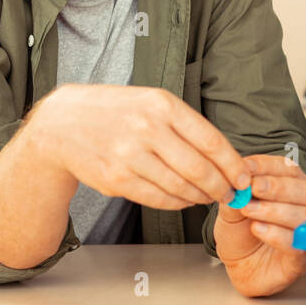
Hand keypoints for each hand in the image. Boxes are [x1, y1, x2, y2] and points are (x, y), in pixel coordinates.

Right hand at [32, 83, 249, 208]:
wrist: (61, 123)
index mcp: (162, 105)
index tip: (245, 177)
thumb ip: (185, 125)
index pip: (212, 142)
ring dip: (200, 197)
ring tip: (208, 197)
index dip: (234, 165)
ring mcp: (129, 156)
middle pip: (200, 169)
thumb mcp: (151, 101)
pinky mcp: (116, 179)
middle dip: (222, 187)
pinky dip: (177, 203)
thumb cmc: (115, 111)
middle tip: (232, 194)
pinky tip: (185, 199)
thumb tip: (224, 156)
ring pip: (180, 187)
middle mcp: (147, 129)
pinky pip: (158, 198)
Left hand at [214, 153, 305, 296]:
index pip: (288, 168)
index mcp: (292, 186)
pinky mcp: (303, 258)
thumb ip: (237, 194)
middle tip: (252, 188)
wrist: (240, 267)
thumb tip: (239, 179)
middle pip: (304, 189)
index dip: (266, 166)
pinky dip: (276, 234)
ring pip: (302, 214)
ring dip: (273, 210)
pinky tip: (257, 229)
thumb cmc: (241, 234)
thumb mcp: (232, 208)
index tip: (244, 167)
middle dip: (275, 186)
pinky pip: (297, 243)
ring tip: (248, 210)